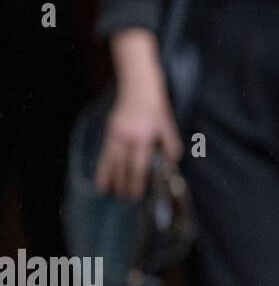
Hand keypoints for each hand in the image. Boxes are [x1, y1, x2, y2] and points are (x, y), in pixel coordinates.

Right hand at [94, 83, 182, 200]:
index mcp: (143, 137)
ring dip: (108, 176)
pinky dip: (102, 164)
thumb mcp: (167, 124)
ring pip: (109, 160)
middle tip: (124, 198)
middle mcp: (126, 137)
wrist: (138, 87)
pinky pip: (104, 152)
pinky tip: (100, 174)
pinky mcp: (109, 130)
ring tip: (106, 191)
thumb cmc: (156, 106)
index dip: (137, 182)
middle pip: (122, 166)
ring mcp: (115, 133)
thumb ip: (170, 144)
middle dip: (122, 183)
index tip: (136, 195)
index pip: (138, 165)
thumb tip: (171, 164)